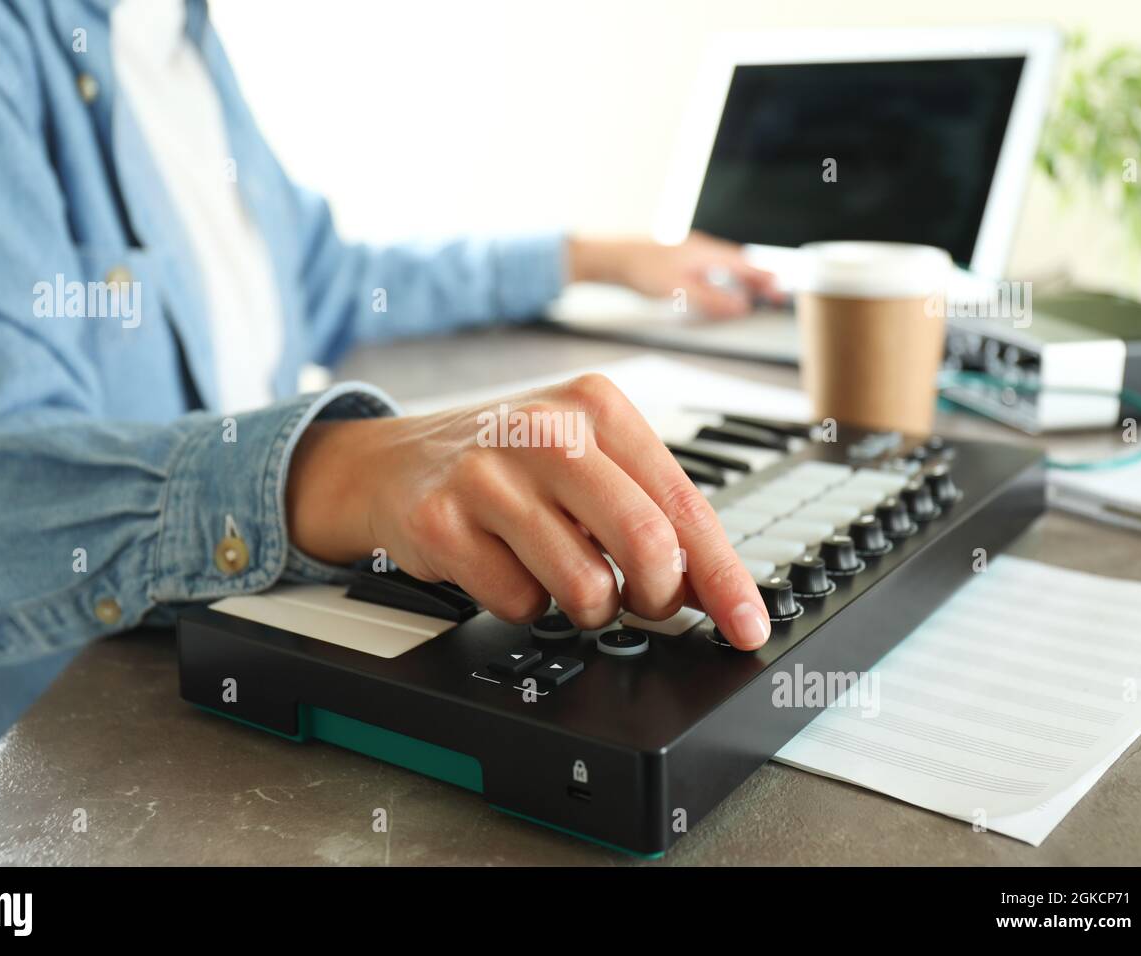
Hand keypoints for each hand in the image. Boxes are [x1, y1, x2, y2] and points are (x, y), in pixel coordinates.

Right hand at [286, 374, 770, 649]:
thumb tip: (713, 589)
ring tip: (560, 571)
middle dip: (655, 597)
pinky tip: (503, 564)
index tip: (746, 625)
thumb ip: (650, 511)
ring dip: (585, 605)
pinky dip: (523, 602)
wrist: (394, 463)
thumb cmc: (509, 467)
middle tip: (640, 601)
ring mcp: (489, 474)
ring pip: (584, 587)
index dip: (723, 577)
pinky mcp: (441, 521)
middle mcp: (546, 429)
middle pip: (647, 546)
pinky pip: (518, 603)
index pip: (685, 506)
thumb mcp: (586, 461)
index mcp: (598, 407)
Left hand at [567, 231, 781, 317]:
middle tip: (773, 294)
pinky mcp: (679, 257)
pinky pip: (711, 266)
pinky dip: (723, 276)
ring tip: (753, 291)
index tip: (779, 292)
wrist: (613, 258)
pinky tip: (719, 284)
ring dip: (741, 277)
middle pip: (738, 264)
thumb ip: (712, 300)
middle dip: (757, 279)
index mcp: (707, 253)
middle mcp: (702, 248)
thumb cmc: (643, 269)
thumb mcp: (680, 290)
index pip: (745, 267)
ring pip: (724, 264)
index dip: (763, 280)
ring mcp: (691, 251)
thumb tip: (740, 307)